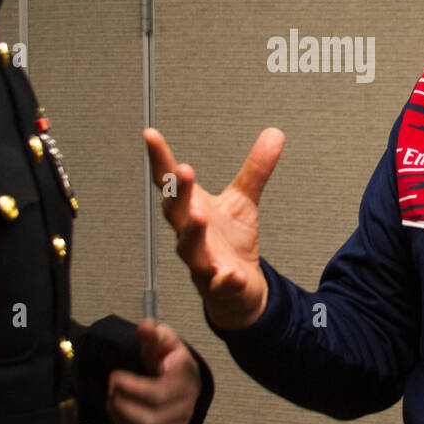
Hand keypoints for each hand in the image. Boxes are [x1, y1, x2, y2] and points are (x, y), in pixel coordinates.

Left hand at [106, 319, 202, 423]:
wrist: (180, 379)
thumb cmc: (167, 359)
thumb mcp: (162, 340)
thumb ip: (153, 334)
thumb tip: (146, 326)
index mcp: (186, 380)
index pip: (158, 394)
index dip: (130, 389)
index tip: (115, 377)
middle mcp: (187, 407)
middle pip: (148, 420)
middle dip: (121, 406)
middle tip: (111, 391)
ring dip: (121, 422)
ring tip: (114, 404)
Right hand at [143, 127, 284, 330]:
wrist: (237, 288)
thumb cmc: (230, 242)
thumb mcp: (243, 200)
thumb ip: (255, 169)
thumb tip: (273, 134)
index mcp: (191, 209)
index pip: (170, 182)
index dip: (160, 158)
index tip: (150, 134)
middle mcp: (189, 233)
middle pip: (176, 211)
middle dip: (179, 192)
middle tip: (184, 171)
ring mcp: (201, 260)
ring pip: (189, 247)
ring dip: (192, 231)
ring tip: (199, 217)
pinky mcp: (219, 285)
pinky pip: (219, 283)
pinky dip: (225, 280)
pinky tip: (233, 275)